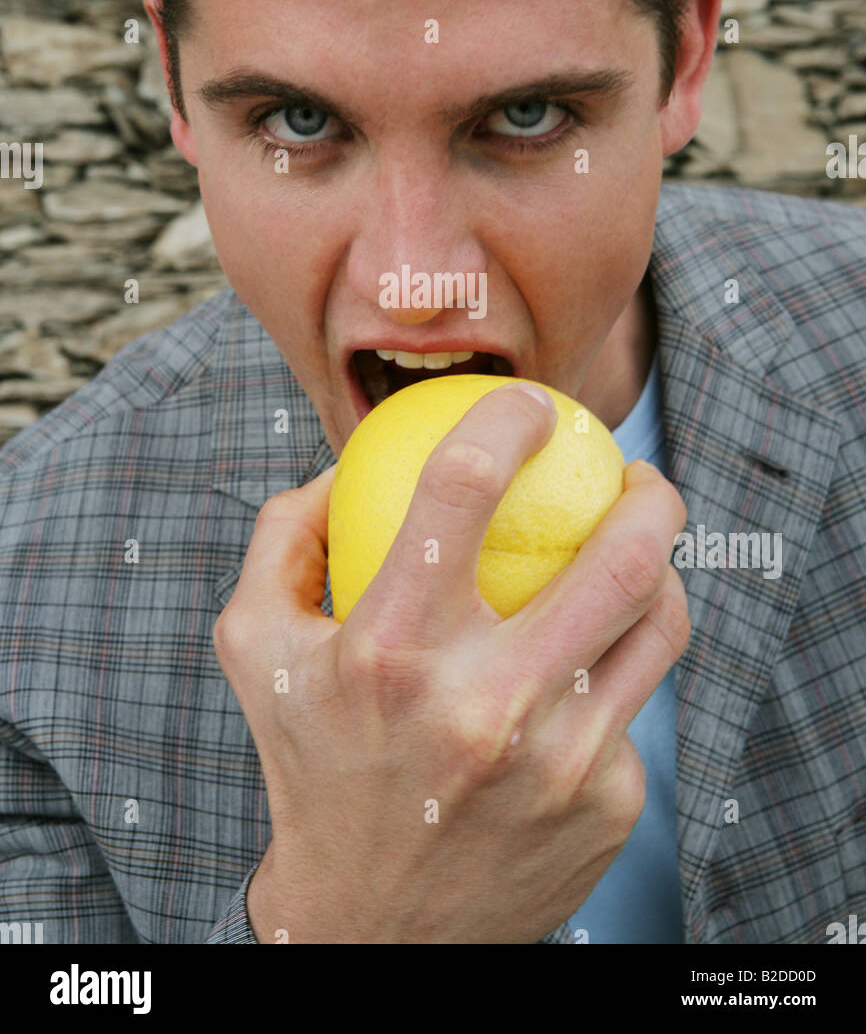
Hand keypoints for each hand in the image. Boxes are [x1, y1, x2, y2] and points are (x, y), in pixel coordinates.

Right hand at [214, 383, 688, 942]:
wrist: (371, 925)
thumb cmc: (311, 764)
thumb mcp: (257, 647)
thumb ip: (284, 537)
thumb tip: (343, 463)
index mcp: (386, 650)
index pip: (462, 487)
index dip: (509, 419)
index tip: (533, 407)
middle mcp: (480, 705)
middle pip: (618, 560)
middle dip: (649, 493)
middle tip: (634, 478)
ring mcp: (557, 763)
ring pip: (659, 625)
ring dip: (664, 567)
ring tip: (643, 549)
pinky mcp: (607, 806)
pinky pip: (635, 704)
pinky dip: (614, 670)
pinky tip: (585, 673)